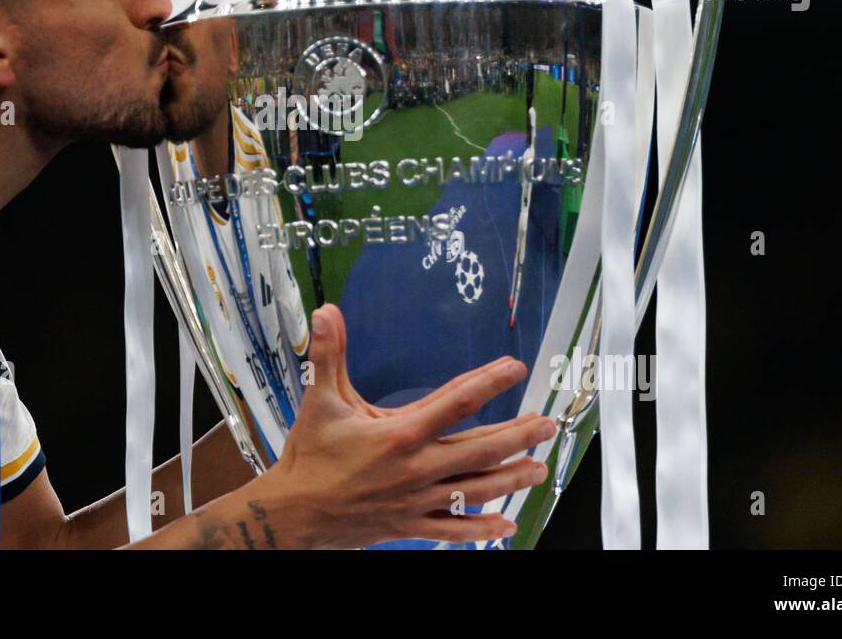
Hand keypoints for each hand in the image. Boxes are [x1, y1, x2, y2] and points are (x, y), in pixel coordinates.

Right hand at [264, 303, 555, 548]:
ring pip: (476, 490)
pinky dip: (482, 529)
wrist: (295, 513)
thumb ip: (328, 355)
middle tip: (547, 424)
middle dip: (518, 436)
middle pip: (480, 450)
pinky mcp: (412, 524)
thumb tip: (326, 313)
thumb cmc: (310, 457)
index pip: (455, 402)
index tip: (513, 368)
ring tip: (539, 468)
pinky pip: (454, 529)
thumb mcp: (320, 400)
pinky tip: (507, 526)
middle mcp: (417, 468)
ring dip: (512, 478)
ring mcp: (418, 500)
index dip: (488, 382)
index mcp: (400, 434)